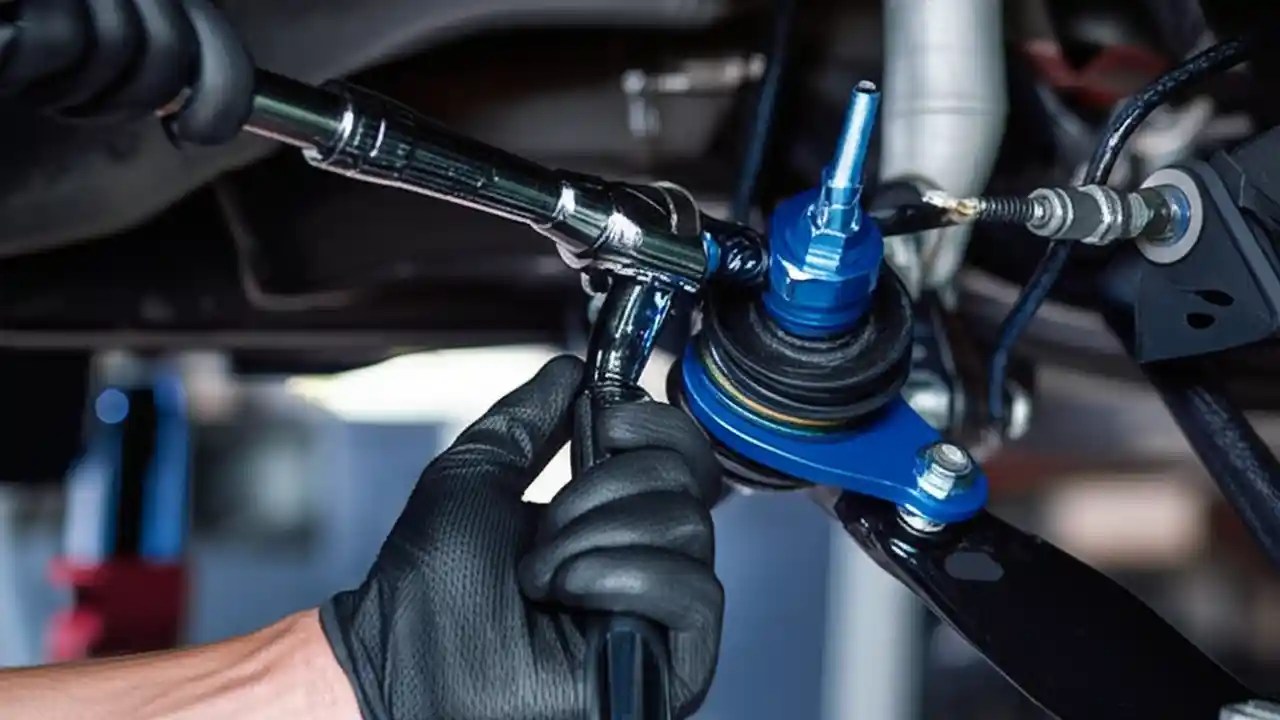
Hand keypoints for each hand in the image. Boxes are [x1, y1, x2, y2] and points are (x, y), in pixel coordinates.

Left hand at [320, 356, 723, 719]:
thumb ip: (527, 418)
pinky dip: (627, 578)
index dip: (651, 422)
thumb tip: (573, 371)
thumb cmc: (428, 586)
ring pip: (690, 527)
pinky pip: (697, 593)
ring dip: (597, 535)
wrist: (407, 662)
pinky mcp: (675, 665)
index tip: (600, 424)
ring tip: (541, 574)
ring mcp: (661, 613)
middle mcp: (645, 561)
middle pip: (688, 478)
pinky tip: (570, 594)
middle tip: (546, 525)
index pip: (680, 453)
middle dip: (603, 486)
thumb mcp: (475, 475)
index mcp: (609, 520)